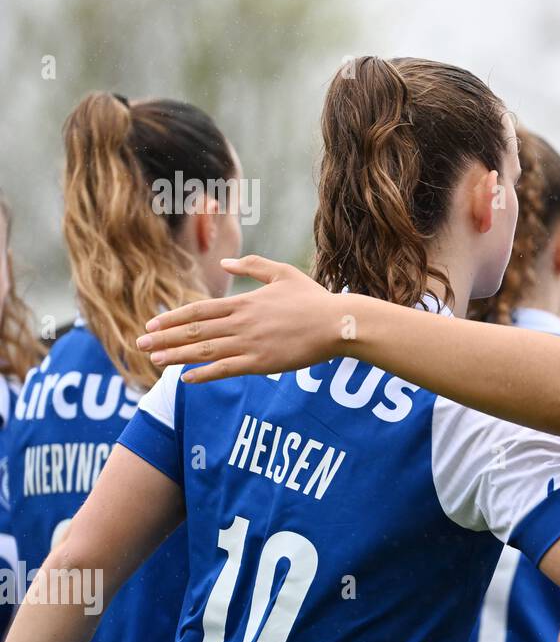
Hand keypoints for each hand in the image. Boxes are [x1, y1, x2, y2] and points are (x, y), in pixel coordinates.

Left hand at [136, 256, 342, 383]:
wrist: (337, 324)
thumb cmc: (314, 299)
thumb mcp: (283, 273)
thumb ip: (252, 266)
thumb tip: (226, 262)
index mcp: (244, 302)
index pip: (198, 311)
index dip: (172, 318)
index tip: (152, 325)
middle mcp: (241, 323)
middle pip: (194, 331)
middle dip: (164, 338)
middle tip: (140, 345)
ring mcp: (250, 344)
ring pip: (204, 351)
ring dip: (176, 356)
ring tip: (154, 361)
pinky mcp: (261, 362)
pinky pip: (225, 369)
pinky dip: (203, 374)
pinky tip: (186, 379)